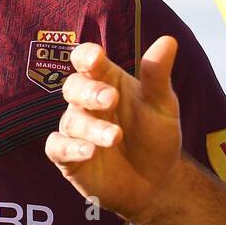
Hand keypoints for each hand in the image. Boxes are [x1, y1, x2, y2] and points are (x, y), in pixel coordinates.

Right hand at [45, 37, 181, 224]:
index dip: (86, 56)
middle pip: (73, 87)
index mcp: (106, 82)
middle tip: (111, 99)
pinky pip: (57, 147)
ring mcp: (76, 130)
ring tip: (116, 137)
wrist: (157, 183)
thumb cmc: (156, 138)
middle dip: (89, 92)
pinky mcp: (68, 157)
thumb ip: (158, 76)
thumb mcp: (162, 106)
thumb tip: (168, 40)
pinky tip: (90, 152)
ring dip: (92, 128)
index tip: (96, 58)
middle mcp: (86, 103)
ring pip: (71, 120)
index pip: (86, 60)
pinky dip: (70, 148)